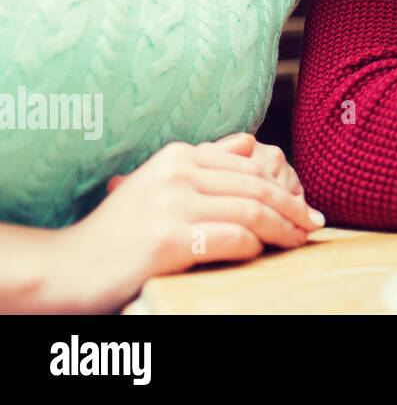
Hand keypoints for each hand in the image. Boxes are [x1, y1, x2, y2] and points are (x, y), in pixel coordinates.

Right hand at [61, 136, 324, 311]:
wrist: (68, 267)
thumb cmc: (121, 231)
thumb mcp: (161, 182)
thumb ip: (206, 162)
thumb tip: (251, 142)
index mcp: (180, 155)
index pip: (252, 166)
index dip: (287, 187)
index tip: (307, 207)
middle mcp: (178, 172)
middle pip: (258, 187)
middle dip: (294, 208)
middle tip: (315, 225)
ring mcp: (172, 204)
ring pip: (252, 211)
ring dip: (283, 229)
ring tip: (298, 241)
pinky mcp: (168, 239)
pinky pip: (232, 238)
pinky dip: (254, 246)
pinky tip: (260, 253)